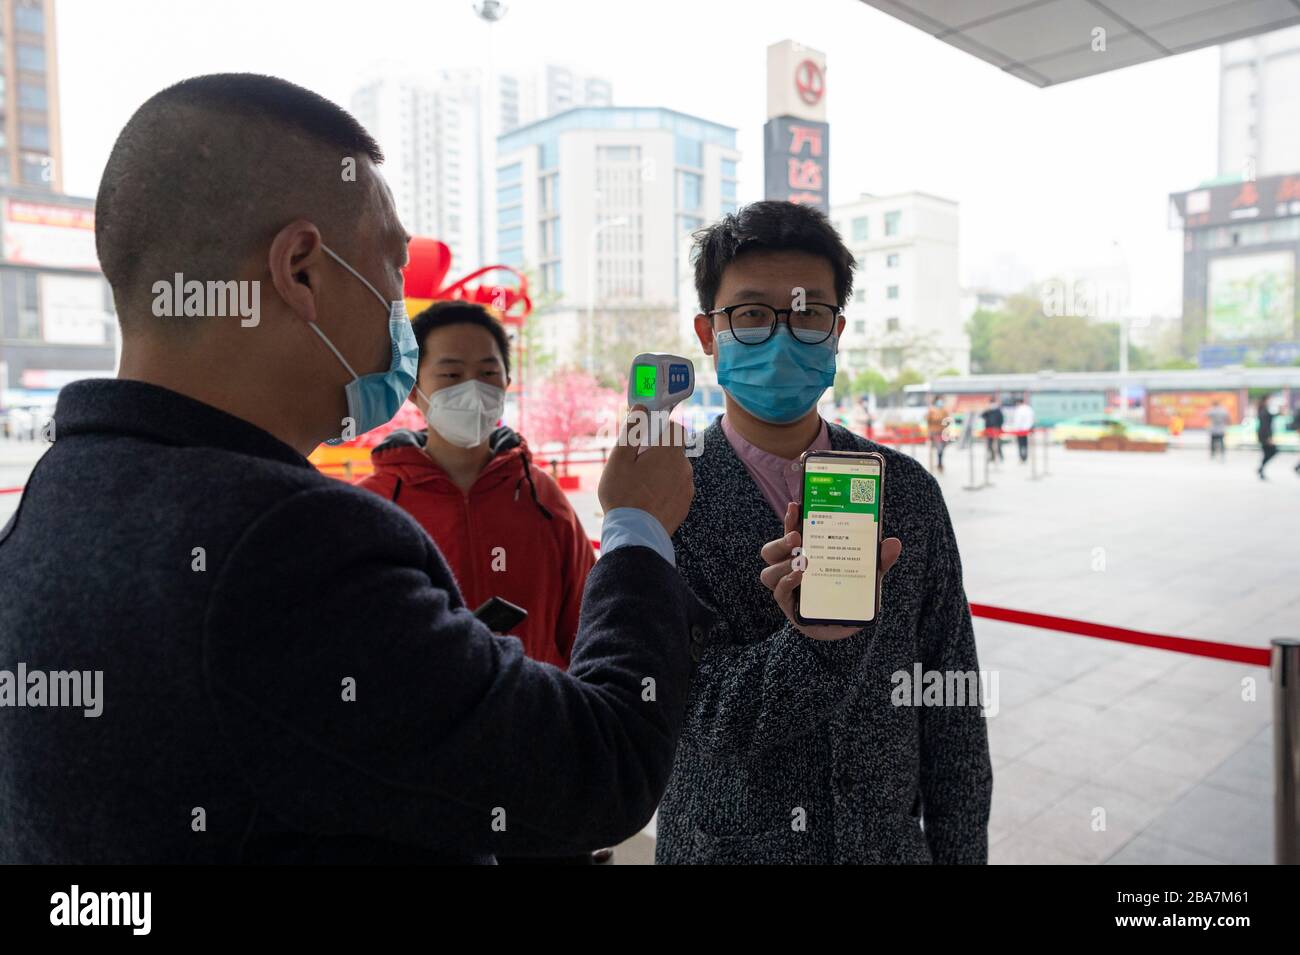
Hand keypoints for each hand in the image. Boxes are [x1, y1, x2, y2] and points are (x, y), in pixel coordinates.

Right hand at [598, 405, 693, 536]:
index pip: (675, 428)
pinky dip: (666, 489)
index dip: (661, 430)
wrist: (635, 535)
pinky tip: (648, 500)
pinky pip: (677, 489)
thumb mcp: (619, 458)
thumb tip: (641, 408)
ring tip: (640, 486)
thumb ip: (632, 430)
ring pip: (676, 470)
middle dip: (659, 453)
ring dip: (663, 472)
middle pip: (674, 450)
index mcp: (670, 451)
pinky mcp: (685, 505)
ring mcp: (687, 488)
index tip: (645, 440)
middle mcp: (684, 467)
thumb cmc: (623, 494)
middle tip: (636, 466)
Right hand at [759, 501, 901, 640]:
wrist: (846, 628)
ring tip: (802, 561)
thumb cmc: (850, 594)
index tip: (796, 505)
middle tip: (797, 537)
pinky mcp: (789, 605)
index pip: (791, 531)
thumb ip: (878, 560)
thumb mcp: (866, 575)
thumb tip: (894, 543)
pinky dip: (787, 583)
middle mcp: (790, 568)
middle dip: (781, 540)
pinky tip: (799, 578)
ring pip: (769, 572)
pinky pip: (779, 592)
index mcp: (805, 553)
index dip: (791, 518)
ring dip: (783, 564)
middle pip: (770, 550)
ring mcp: (787, 587)